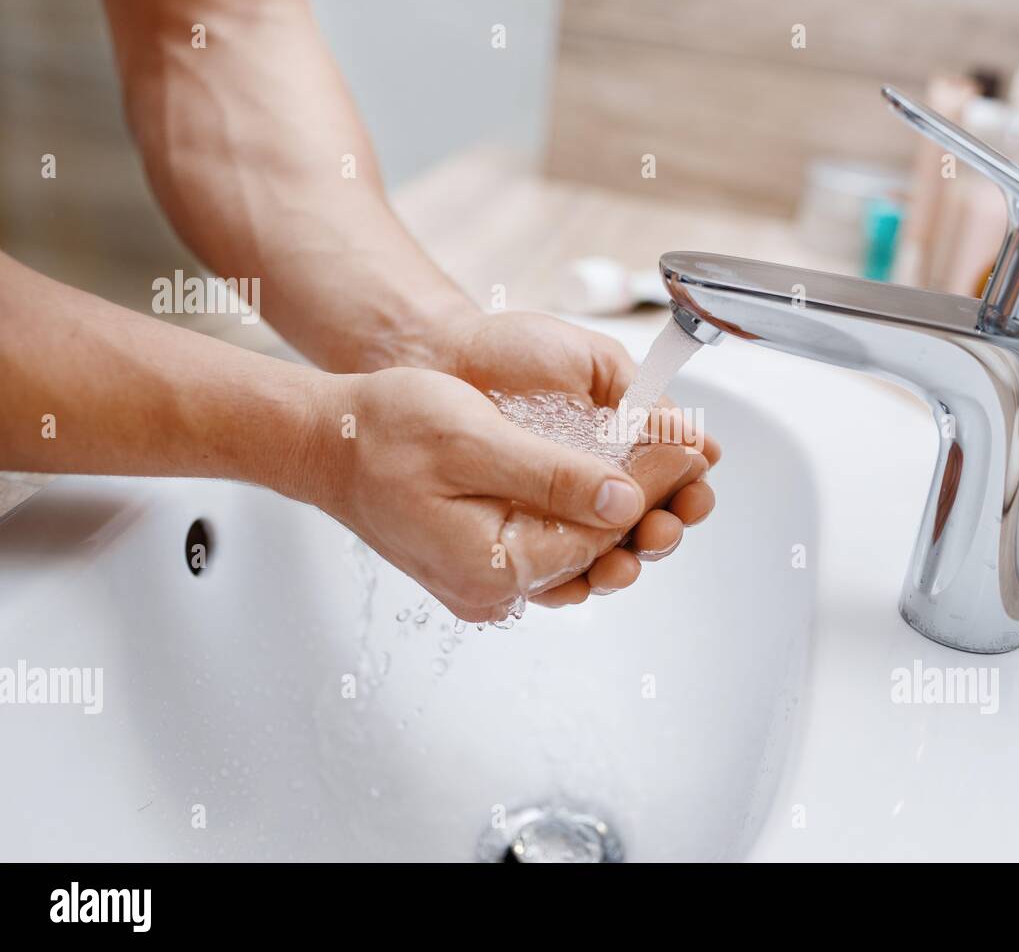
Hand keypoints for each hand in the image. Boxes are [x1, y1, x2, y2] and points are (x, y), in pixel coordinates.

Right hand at [302, 367, 704, 620]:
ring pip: (576, 552)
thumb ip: (552, 475)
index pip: (601, 529)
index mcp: (493, 565)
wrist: (323, 444)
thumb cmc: (383, 432)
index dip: (653, 482)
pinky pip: (547, 549)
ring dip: (622, 513)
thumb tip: (624, 499)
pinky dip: (582, 519)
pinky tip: (610, 489)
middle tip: (692, 456)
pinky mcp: (479, 565)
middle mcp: (492, 589)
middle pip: (596, 550)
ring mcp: (484, 583)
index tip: (690, 443)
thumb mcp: (473, 440)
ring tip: (666, 470)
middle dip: (650, 501)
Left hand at [441, 310, 720, 576]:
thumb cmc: (514, 351)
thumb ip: (643, 400)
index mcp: (627, 440)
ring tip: (624, 562)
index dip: (689, 493)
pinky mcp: (522, 533)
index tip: (692, 495)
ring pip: (608, 554)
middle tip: (659, 531)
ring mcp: (562, 510)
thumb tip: (700, 441)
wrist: (442, 359)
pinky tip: (582, 579)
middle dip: (662, 535)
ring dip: (625, 564)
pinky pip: (554, 570)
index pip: (675, 480)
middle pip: (649, 525)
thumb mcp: (592, 362)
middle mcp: (599, 481)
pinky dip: (572, 580)